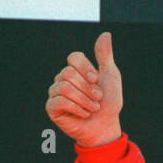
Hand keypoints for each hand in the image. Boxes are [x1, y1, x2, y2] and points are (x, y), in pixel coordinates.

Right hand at [46, 31, 123, 147]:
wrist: (106, 127)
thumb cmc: (108, 103)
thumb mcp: (110, 76)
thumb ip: (105, 56)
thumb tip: (106, 34)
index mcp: (75, 70)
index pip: (73, 57)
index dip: (86, 68)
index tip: (96, 80)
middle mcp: (63, 79)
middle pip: (69, 73)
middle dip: (88, 88)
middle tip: (97, 99)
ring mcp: (55, 93)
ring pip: (65, 87)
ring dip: (84, 100)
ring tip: (93, 109)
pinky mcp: (52, 108)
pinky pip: (59, 101)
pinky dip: (76, 108)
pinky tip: (84, 115)